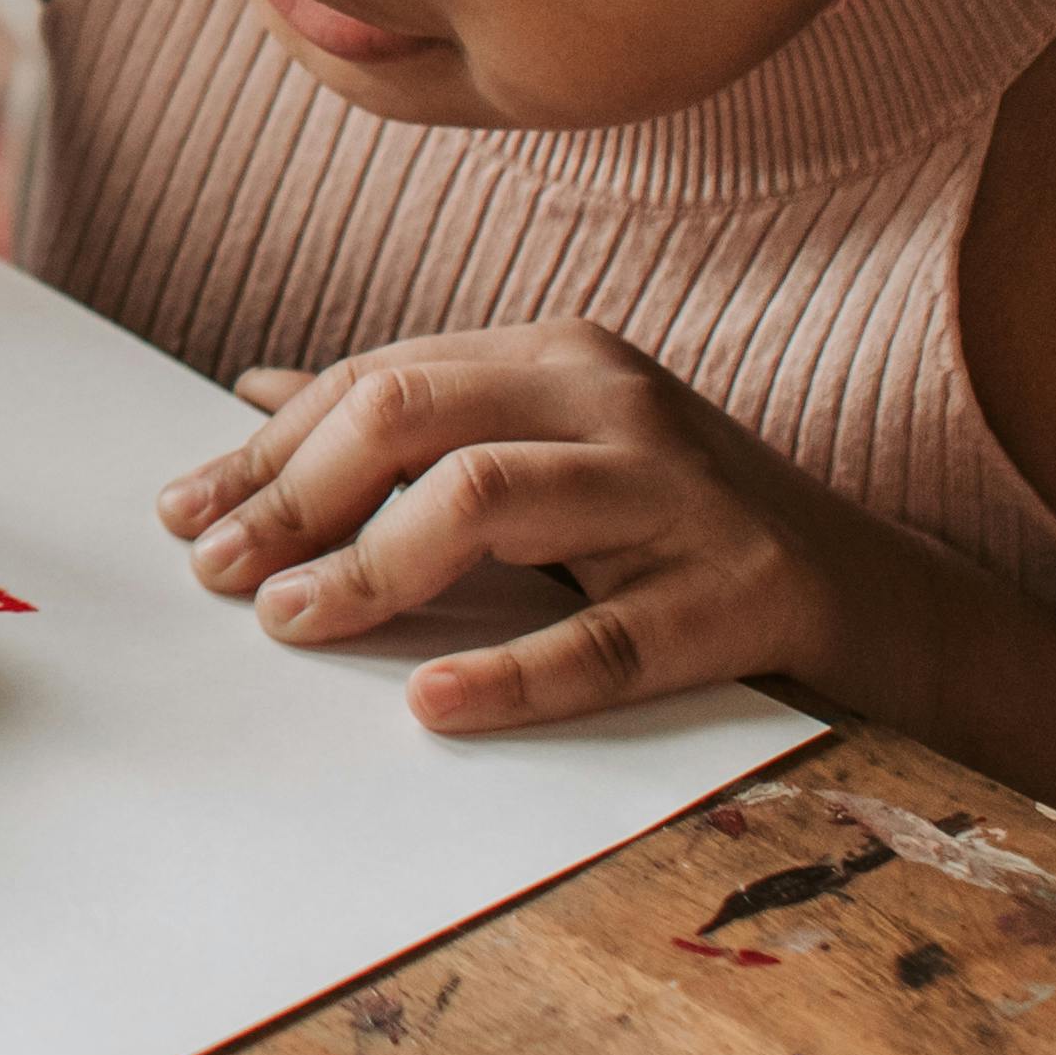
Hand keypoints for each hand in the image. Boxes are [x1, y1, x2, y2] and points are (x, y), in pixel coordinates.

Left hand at [154, 317, 889, 732]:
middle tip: (221, 573)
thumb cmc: (669, 521)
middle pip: (417, 414)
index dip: (268, 451)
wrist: (871, 592)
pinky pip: (605, 637)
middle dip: (296, 493)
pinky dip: (509, 669)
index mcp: (556, 356)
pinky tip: (432, 698)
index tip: (183, 515)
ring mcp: (678, 495)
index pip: (379, 382)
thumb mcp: (544, 444)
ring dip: (371, 564)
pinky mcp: (736, 597)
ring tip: (294, 623)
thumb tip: (257, 394)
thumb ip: (416, 418)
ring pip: (491, 498)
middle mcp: (612, 403)